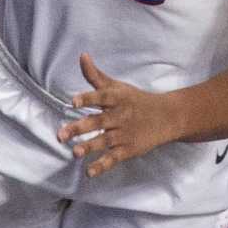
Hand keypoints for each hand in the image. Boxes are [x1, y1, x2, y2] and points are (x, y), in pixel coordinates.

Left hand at [57, 54, 180, 176]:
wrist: (166, 117)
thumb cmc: (135, 100)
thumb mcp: (117, 87)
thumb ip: (96, 76)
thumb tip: (82, 56)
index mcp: (116, 98)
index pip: (101, 97)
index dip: (87, 99)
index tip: (73, 102)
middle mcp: (119, 116)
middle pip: (98, 121)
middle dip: (79, 128)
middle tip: (61, 135)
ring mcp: (124, 133)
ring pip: (104, 141)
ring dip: (89, 147)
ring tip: (75, 152)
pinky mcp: (128, 149)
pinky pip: (113, 158)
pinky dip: (102, 166)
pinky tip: (89, 172)